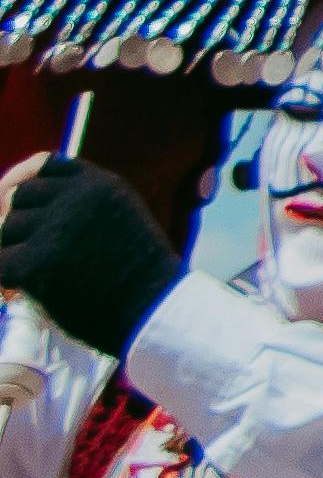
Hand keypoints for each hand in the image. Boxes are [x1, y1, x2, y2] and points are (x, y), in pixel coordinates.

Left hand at [0, 163, 181, 361]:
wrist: (152, 311)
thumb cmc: (136, 273)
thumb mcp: (120, 219)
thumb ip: (84, 204)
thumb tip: (23, 199)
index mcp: (100, 184)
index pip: (44, 166)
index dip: (25, 181)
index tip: (14, 201)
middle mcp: (76, 198)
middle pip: (18, 199)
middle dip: (19, 223)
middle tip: (28, 251)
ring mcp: (54, 229)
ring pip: (5, 230)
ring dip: (12, 252)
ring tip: (34, 275)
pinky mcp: (35, 264)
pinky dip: (6, 276)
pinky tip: (18, 289)